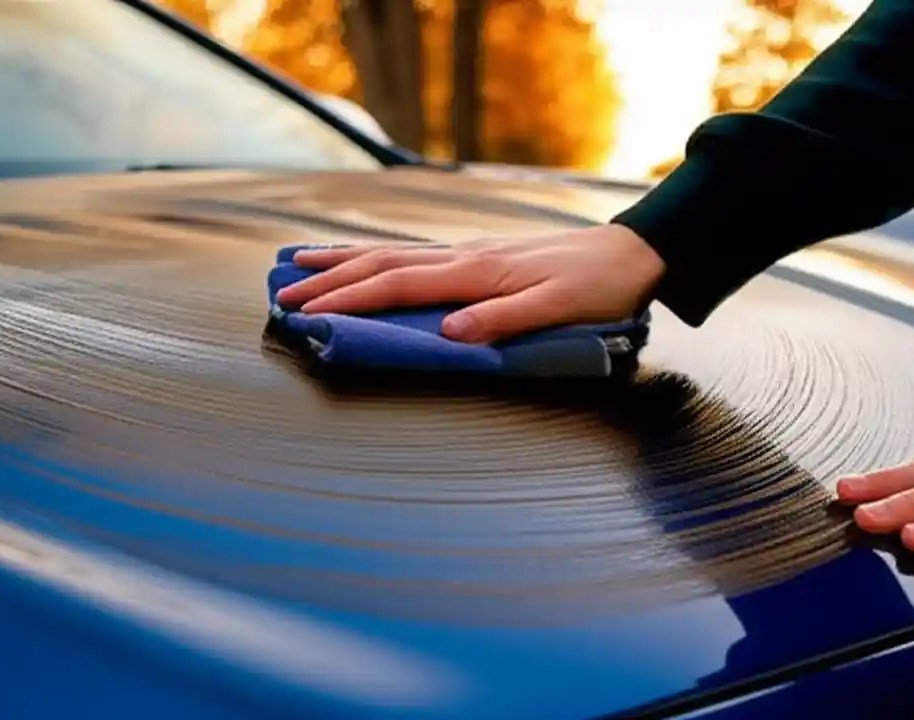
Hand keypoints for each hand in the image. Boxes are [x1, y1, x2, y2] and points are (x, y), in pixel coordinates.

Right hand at [274, 224, 664, 343]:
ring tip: (300, 265)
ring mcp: (469, 253)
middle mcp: (464, 257)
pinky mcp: (479, 256)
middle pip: (381, 264)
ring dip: (344, 261)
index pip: (397, 284)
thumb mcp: (558, 309)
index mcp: (476, 272)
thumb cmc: (597, 286)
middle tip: (283, 296)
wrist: (629, 253)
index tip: (306, 313)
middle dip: (329, 281)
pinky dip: (378, 256)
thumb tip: (449, 334)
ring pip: (392, 253)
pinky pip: (414, 254)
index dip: (349, 300)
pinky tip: (365, 259)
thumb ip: (504, 320)